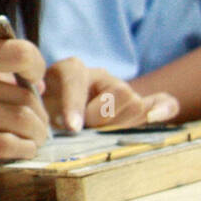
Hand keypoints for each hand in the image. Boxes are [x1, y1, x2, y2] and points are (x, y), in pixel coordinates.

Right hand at [0, 37, 50, 162]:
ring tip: (34, 137)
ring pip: (19, 120)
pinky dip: (22, 149)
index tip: (36, 82)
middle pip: (23, 94)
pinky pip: (3, 145)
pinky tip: (22, 149)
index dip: (38, 68)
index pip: (19, 52)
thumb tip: (29, 81)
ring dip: (36, 132)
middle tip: (40, 121)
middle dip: (40, 111)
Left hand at [42, 58, 178, 130]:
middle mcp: (98, 75)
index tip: (72, 127)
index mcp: (70, 69)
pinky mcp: (137, 103)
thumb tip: (46, 105)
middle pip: (117, 92)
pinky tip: (157, 117)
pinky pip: (162, 101)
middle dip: (102, 117)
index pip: (76, 78)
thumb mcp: (37, 107)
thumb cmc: (43, 111)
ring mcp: (119, 87)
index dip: (75, 103)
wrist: (54, 111)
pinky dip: (164, 109)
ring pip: (134, 101)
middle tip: (86, 129)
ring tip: (100, 131)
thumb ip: (43, 107)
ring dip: (120, 123)